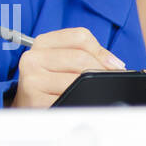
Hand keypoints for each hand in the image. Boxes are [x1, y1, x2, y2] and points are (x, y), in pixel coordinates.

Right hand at [8, 27, 125, 107]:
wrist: (28, 108)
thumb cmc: (52, 84)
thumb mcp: (65, 62)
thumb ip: (90, 55)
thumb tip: (116, 65)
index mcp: (42, 43)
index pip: (80, 37)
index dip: (102, 52)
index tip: (113, 66)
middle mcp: (33, 58)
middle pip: (81, 58)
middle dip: (102, 72)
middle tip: (107, 83)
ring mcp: (32, 79)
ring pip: (78, 79)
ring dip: (93, 88)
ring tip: (91, 94)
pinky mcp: (35, 100)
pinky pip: (70, 98)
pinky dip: (82, 102)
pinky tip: (79, 103)